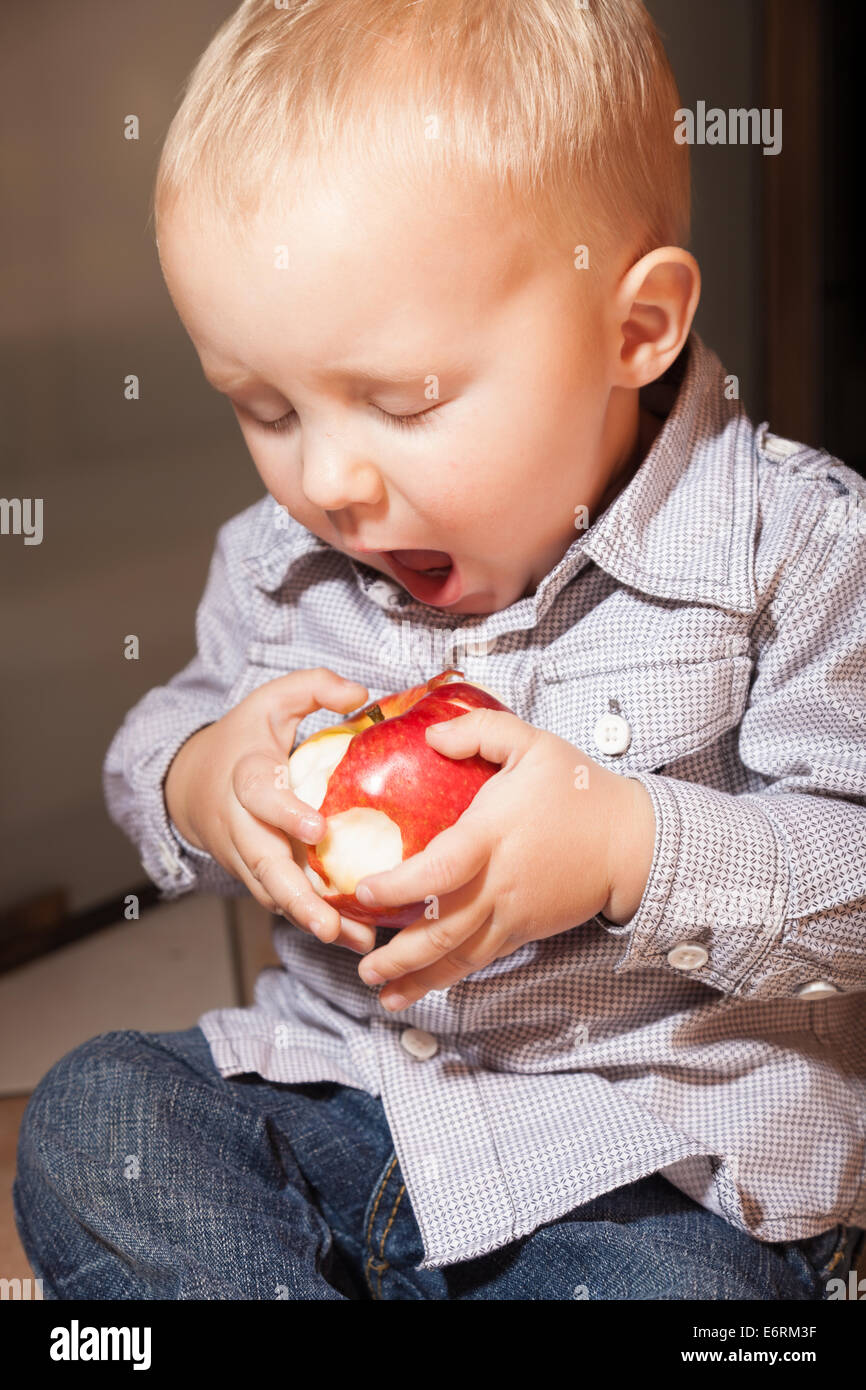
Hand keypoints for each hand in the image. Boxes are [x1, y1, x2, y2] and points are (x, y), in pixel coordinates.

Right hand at [164, 667, 377, 953]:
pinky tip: (355, 938)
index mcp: (245, 776)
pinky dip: (315, 921)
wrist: (193, 782)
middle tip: (327, 924)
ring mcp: (246, 856)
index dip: (285, 813)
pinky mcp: (256, 875)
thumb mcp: (273, 699)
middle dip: (296, 897)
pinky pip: (283, 902)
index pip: (260, 795)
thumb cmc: (245, 738)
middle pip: (263, 865)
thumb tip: (359, 694)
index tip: (318, 830)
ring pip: (274, 894)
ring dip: (311, 920)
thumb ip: (315, 687)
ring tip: (354, 941)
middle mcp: (241, 824)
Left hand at [353, 707, 655, 1008]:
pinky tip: (423, 987)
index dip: (399, 887)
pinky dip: (449, 977)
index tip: (364, 892)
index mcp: (492, 836)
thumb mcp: (532, 743)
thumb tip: (431, 733)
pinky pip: (480, 958)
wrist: (631, 842)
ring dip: (419, 979)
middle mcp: (498, 883)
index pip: (439, 871)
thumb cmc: (578, 789)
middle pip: (443, 930)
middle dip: (399, 956)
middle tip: (362, 969)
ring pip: (460, 956)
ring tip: (382, 993)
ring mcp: (512, 913)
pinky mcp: (524, 930)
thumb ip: (479, 731)